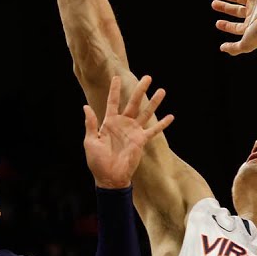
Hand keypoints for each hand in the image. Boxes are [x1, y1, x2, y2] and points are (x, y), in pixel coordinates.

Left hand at [82, 75, 173, 189]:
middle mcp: (123, 124)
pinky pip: (154, 131)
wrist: (109, 177)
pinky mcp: (141, 141)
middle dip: (140, 90)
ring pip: (146, 113)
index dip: (114, 90)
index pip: (112, 102)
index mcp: (109, 123)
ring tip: (162, 90)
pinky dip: (162, 124)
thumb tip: (85, 107)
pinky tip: (171, 116)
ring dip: (154, 103)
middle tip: (147, 77)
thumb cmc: (97, 161)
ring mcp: (133, 132)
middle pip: (133, 103)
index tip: (117, 77)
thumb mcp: (90, 141)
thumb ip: (90, 124)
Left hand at [211, 0, 256, 54]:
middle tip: (213, 4)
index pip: (236, 27)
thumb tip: (222, 48)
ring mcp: (256, 3)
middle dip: (224, 7)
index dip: (226, 25)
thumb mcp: (245, 44)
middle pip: (236, 10)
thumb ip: (233, 48)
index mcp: (251, 27)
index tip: (217, 23)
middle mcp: (253, 14)